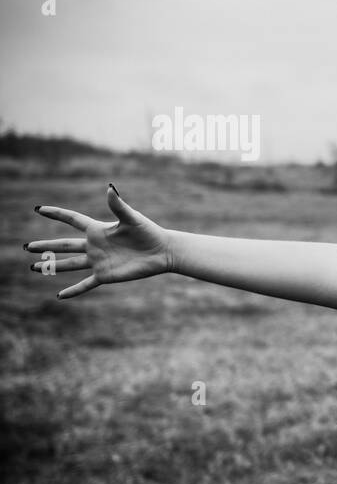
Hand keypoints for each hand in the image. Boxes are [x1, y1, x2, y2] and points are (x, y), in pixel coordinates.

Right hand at [25, 184, 171, 298]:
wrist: (162, 252)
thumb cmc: (149, 232)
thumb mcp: (132, 218)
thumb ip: (118, 205)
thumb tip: (110, 188)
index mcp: (98, 229)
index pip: (72, 219)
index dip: (56, 214)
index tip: (39, 209)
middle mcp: (94, 245)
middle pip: (64, 245)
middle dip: (46, 246)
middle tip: (27, 247)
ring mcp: (98, 261)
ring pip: (70, 264)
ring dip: (52, 266)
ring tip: (34, 267)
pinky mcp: (106, 275)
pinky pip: (86, 284)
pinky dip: (74, 290)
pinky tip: (60, 295)